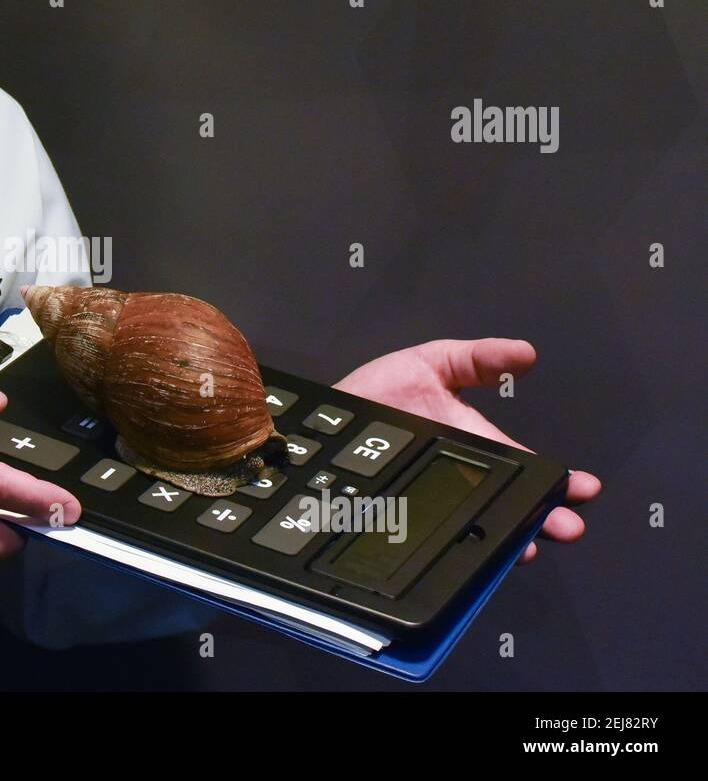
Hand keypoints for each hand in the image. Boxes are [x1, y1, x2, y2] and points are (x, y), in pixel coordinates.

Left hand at [333, 338, 599, 563]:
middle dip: (540, 517)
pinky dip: (450, 549)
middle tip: (563, 527)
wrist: (326, 419)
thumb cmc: (376, 393)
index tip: (581, 490)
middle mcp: (458, 482)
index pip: (523, 470)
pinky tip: (467, 553)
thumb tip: (526, 354)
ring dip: (504, 539)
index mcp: (472, 448)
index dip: (554, 482)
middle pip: (508, 506)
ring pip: (476, 530)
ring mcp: (431, 504)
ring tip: (525, 544)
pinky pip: (429, 539)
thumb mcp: (431, 364)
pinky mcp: (401, 520)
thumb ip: (477, 359)